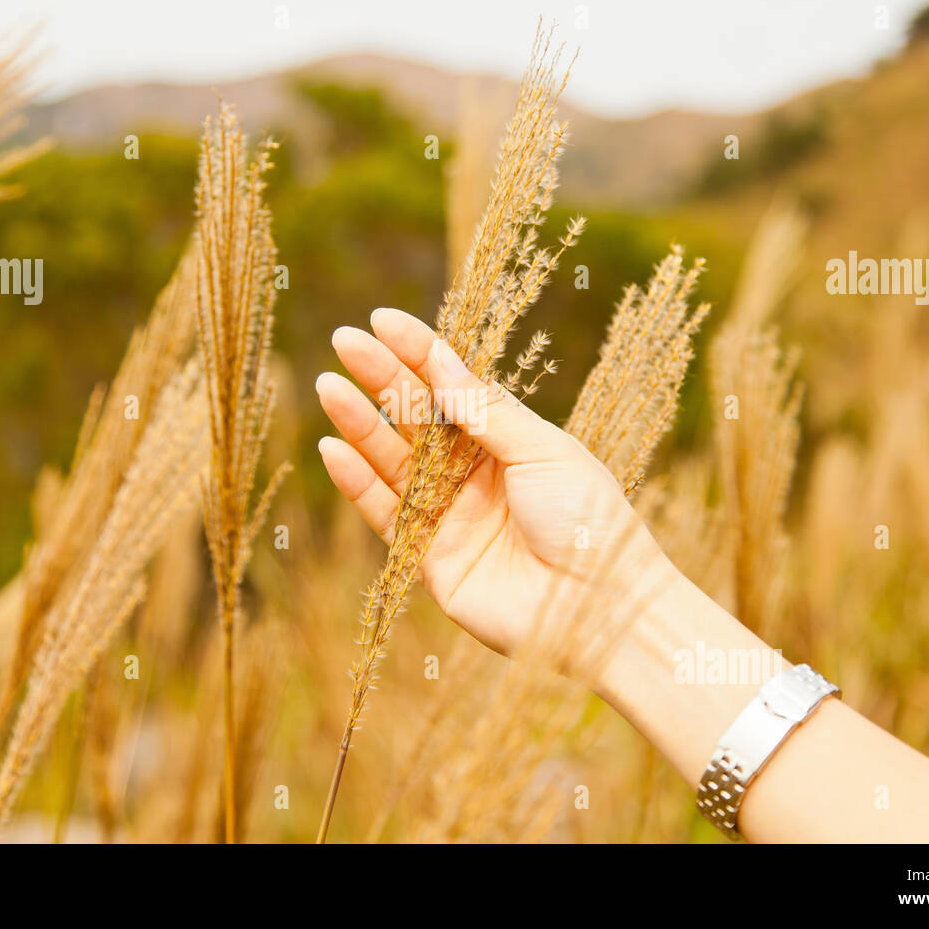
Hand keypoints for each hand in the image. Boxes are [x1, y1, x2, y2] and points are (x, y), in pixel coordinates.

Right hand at [315, 307, 669, 661]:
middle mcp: (475, 473)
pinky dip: (358, 483)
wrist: (599, 607)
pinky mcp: (429, 558)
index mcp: (510, 440)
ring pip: (394, 460)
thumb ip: (488, 413)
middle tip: (344, 342)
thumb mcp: (544, 451)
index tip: (382, 321)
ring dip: (360, 424)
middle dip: (381, 379)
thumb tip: (442, 368)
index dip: (419, 353)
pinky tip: (333, 449)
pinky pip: (386, 514)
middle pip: (417, 417)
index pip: (454, 386)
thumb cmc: (589, 520)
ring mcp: (450, 514)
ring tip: (329, 386)